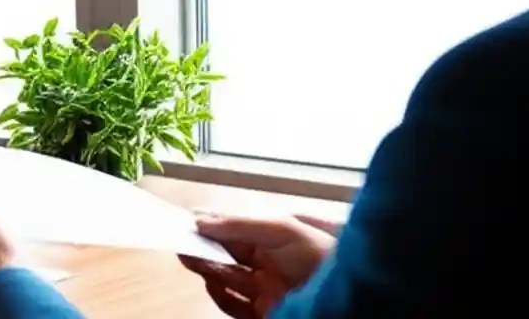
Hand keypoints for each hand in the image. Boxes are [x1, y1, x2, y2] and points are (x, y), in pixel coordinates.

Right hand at [178, 213, 336, 318]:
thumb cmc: (323, 258)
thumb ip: (240, 225)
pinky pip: (232, 305)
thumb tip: (202, 219)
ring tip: (189, 257)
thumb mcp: (281, 229)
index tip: (187, 222)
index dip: (211, 226)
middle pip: (225, 255)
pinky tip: (210, 282)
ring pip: (224, 279)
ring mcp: (264, 290)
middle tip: (180, 241)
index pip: (234, 231)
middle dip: (203, 248)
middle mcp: (267, 264)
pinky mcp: (262, 313)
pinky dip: (218, 294)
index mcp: (273, 240)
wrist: (348, 299)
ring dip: (206, 269)